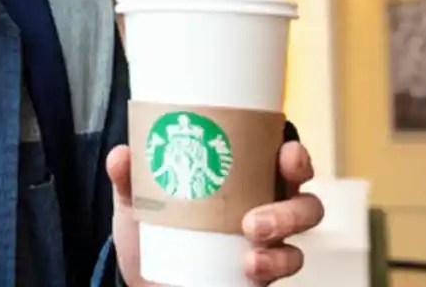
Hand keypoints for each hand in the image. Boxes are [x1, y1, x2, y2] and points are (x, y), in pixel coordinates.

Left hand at [107, 141, 324, 285]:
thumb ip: (128, 179)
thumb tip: (121, 155)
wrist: (145, 282)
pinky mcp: (264, 271)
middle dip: (292, 208)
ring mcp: (269, 241)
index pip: (281, 160)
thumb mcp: (137, 203)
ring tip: (251, 244)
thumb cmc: (150, 232)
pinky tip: (249, 266)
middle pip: (304, 199)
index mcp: (242, 178)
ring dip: (284, 235)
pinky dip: (274, 265)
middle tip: (254, 220)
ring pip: (302, 236)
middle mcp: (264, 206)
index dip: (295, 155)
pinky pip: (288, 264)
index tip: (286, 153)